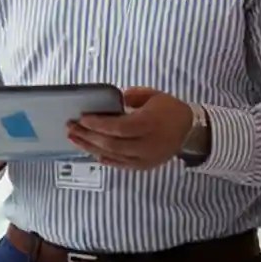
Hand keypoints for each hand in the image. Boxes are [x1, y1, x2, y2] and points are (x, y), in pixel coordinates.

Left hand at [67, 86, 193, 169]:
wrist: (190, 130)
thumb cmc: (168, 109)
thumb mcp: (152, 95)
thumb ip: (131, 96)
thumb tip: (111, 101)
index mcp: (149, 123)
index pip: (118, 127)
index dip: (97, 124)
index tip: (81, 118)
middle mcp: (147, 144)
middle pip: (111, 143)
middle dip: (88, 136)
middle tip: (70, 128)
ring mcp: (146, 158)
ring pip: (113, 156)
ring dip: (91, 148)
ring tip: (75, 139)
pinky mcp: (145, 166)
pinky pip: (121, 165)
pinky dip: (105, 159)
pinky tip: (92, 152)